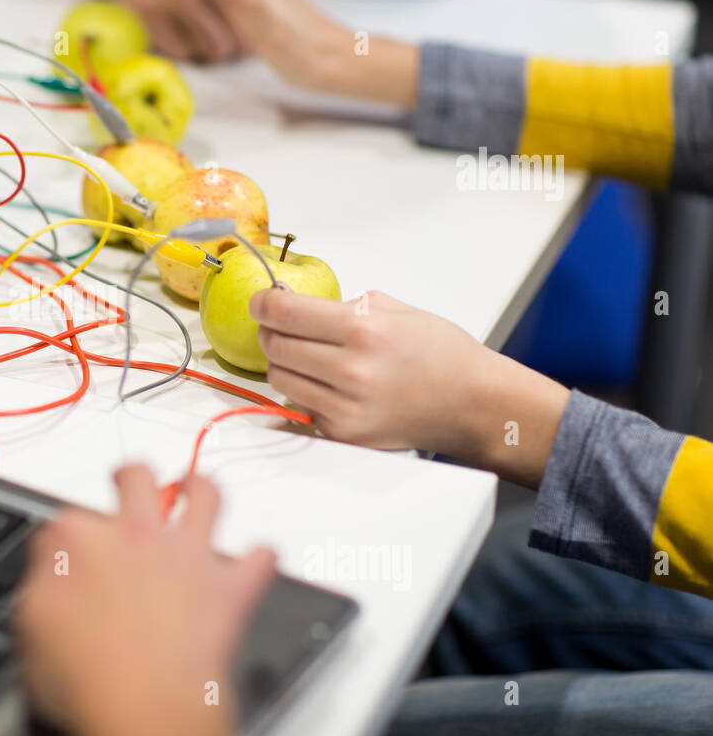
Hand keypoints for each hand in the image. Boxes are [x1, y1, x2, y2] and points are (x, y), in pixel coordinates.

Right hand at [16, 465, 275, 735]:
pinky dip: (259, 558)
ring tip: (195, 488)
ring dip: (200, 488)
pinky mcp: (228, 588)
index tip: (65, 556)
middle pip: (136, 479)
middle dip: (131, 476)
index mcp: (78, 540)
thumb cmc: (86, 679)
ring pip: (205, 494)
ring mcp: (186, 556)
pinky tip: (255, 559)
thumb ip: (40, 583)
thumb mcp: (31, 628)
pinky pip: (259, 559)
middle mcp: (136, 534)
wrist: (144, 710)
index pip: (66, 519)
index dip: (66, 539)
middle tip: (127, 483)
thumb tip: (47, 569)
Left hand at [249, 287, 570, 486]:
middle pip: (274, 346)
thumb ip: (343, 306)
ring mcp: (345, 407)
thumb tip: (295, 302)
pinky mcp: (343, 433)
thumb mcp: (394, 309)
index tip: (261, 301)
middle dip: (272, 332)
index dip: (263, 304)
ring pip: (279, 379)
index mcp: (363, 330)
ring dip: (285, 363)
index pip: (284, 313)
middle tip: (283, 327)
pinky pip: (299, 407)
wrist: (473, 403)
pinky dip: (303, 392)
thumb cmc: (440, 353)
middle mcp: (351, 370)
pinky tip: (326, 384)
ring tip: (309, 357)